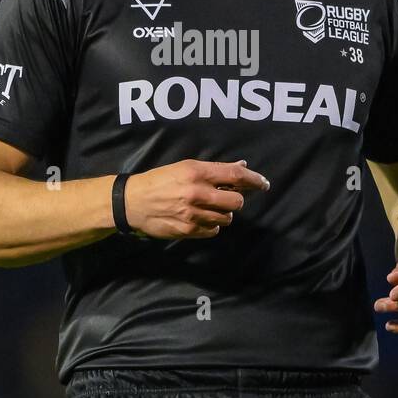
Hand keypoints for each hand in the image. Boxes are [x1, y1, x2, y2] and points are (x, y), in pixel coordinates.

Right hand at [124, 159, 269, 239]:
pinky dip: (212, 225)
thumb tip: (242, 167)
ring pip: (227, 218)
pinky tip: (201, 218)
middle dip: (236, 200)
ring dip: (223, 213)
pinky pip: (214, 231)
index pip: (235, 176)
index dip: (254, 180)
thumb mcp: (185, 167)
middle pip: (236, 202)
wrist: (133, 202)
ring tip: (209, 207)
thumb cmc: (160, 180)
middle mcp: (196, 193)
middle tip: (227, 198)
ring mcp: (192, 214)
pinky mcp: (188, 230)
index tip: (264, 183)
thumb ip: (214, 169)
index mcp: (196, 172)